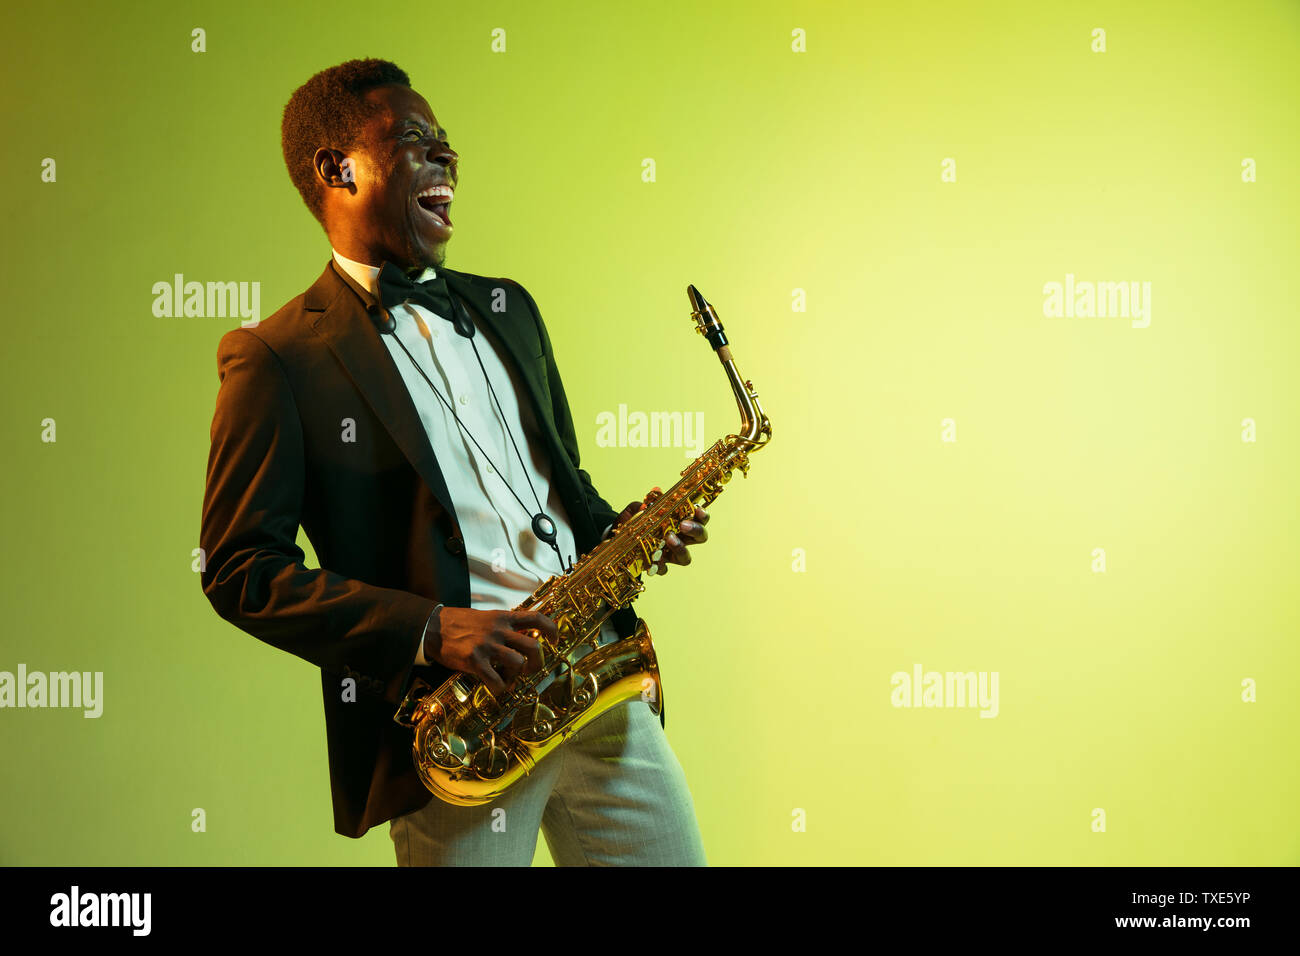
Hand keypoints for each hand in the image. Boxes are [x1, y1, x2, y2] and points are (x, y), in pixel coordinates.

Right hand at [425, 607, 553, 696]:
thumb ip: (505, 625)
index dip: (551, 630)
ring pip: (518, 663)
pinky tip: (495, 686)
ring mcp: (487, 646)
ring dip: (517, 675)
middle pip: (533, 646)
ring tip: (509, 677)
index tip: (554, 640)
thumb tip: (522, 638)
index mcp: (503, 618)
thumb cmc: (459, 623)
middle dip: (538, 662)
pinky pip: (496, 680)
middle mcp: (498, 630)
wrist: (433, 627)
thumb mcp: (486, 617)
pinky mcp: (474, 661)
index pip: (536, 618)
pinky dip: (500, 688)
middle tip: (530, 668)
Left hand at [610, 487, 709, 577]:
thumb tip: (656, 491)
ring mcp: (670, 554)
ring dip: (680, 548)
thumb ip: (648, 502)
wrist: (618, 539)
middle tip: (683, 525)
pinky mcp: (658, 566)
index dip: (702, 514)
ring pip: (686, 557)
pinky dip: (659, 566)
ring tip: (668, 538)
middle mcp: (681, 539)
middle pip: (700, 537)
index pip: (699, 518)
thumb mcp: (638, 509)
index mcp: (680, 522)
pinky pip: (663, 569)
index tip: (697, 508)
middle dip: (696, 530)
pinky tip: (652, 561)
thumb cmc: (635, 521)